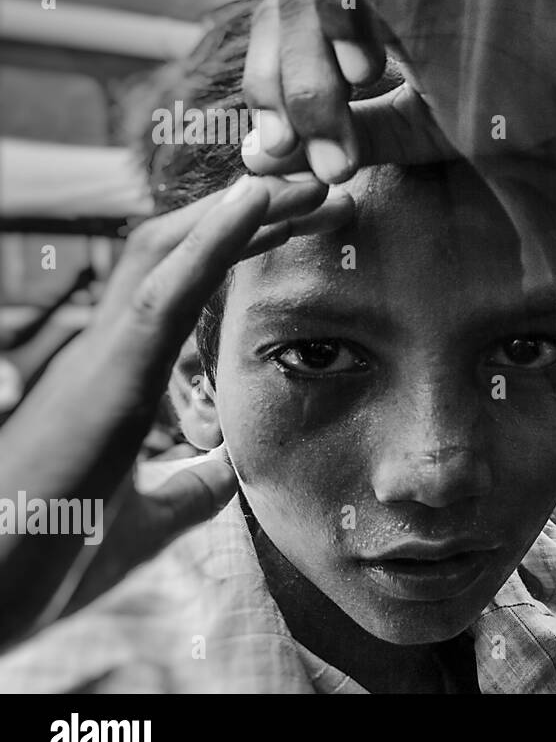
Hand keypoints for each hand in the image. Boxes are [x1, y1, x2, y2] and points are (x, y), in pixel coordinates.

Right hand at [0, 175, 351, 646]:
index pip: (183, 283)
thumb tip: (231, 467)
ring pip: (171, 252)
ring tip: (306, 181)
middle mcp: (103, 350)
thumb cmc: (46, 560)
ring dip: (243, 212)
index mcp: (114, 375)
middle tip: (323, 185)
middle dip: (251, 211)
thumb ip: (190, 486)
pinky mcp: (105, 380)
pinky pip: (164, 292)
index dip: (240, 241)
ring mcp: (100, 359)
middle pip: (180, 250)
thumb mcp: (147, 517)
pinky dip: (213, 243)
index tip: (302, 217)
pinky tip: (256, 202)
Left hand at [242, 0, 555, 181]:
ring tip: (357, 19)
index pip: (286, 26)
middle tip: (336, 107)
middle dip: (300, 48)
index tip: (284, 147)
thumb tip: (262, 158)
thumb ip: (359, 139)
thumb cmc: (524, 117)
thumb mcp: (427, 136)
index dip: (270, 81)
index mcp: (368, 23)